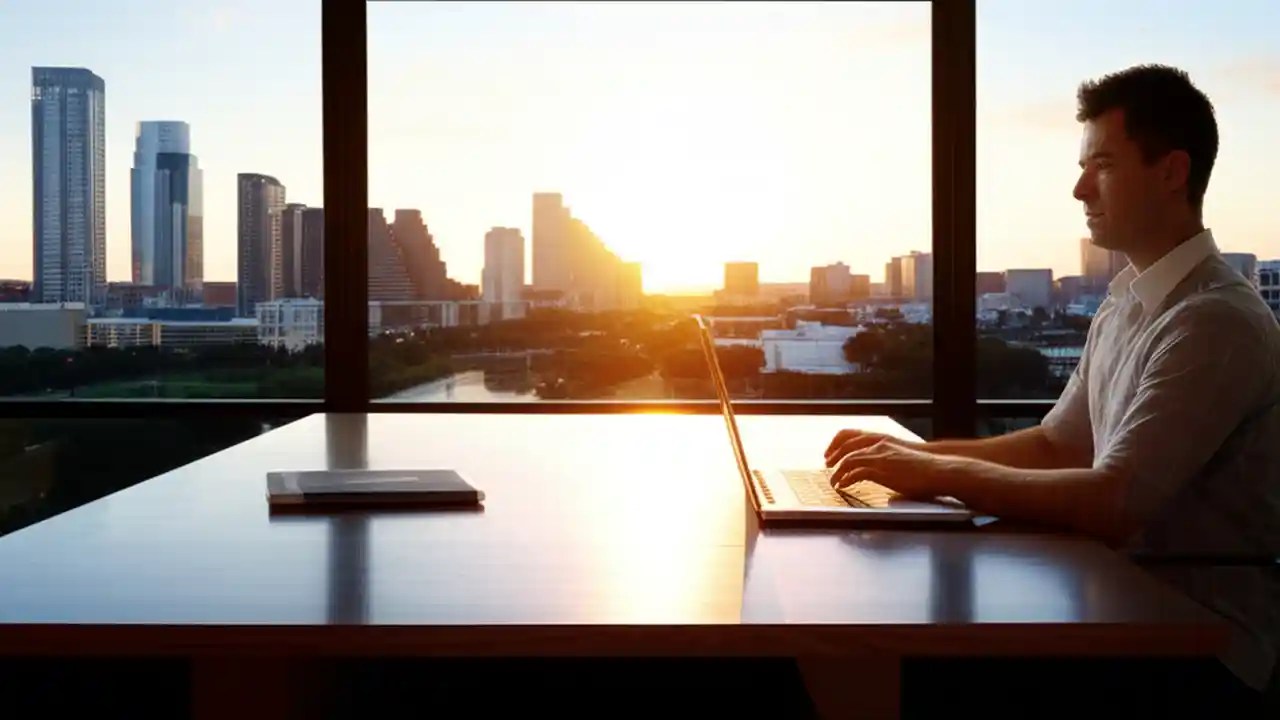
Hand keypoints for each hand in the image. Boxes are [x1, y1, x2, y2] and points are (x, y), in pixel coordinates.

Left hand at [828, 440, 961, 498]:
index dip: (836, 443)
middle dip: (833, 456)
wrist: (937, 469)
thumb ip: (886, 459)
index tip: (829, 453)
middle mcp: (878, 444)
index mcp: (882, 439)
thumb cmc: (923, 465)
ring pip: (848, 460)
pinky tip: (844, 485)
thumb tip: (878, 471)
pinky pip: (856, 474)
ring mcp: (879, 457)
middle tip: (827, 466)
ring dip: (837, 472)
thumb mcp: (900, 455)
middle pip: (845, 446)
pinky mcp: (881, 470)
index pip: (850, 434)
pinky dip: (846, 480)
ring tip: (833, 481)